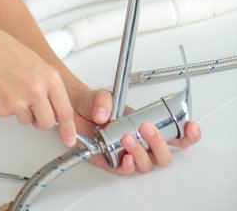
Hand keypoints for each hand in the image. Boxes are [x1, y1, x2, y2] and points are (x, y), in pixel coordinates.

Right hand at [0, 17, 77, 147]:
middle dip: (41, 119)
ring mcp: (18, 102)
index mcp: (49, 76)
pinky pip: (8, 115)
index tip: (69, 137)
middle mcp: (36, 90)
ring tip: (9, 87)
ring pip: (26, 120)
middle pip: (47, 123)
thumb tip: (52, 102)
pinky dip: (3, 105)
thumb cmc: (0, 48)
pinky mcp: (1, 109)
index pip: (65, 110)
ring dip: (20, 110)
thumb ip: (45, 82)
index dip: (68, 128)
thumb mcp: (33, 60)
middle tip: (33, 109)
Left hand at [72, 87, 200, 174]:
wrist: (73, 110)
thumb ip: (103, 100)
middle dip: (160, 143)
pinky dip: (128, 167)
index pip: (175, 134)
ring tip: (128, 138)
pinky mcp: (113, 161)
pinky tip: (125, 157)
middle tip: (147, 128)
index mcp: (147, 124)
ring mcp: (128, 152)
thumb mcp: (101, 95)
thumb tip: (104, 112)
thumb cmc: (94, 104)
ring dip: (141, 152)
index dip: (187, 134)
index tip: (190, 127)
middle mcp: (141, 141)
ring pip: (146, 164)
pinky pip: (125, 170)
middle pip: (163, 154)